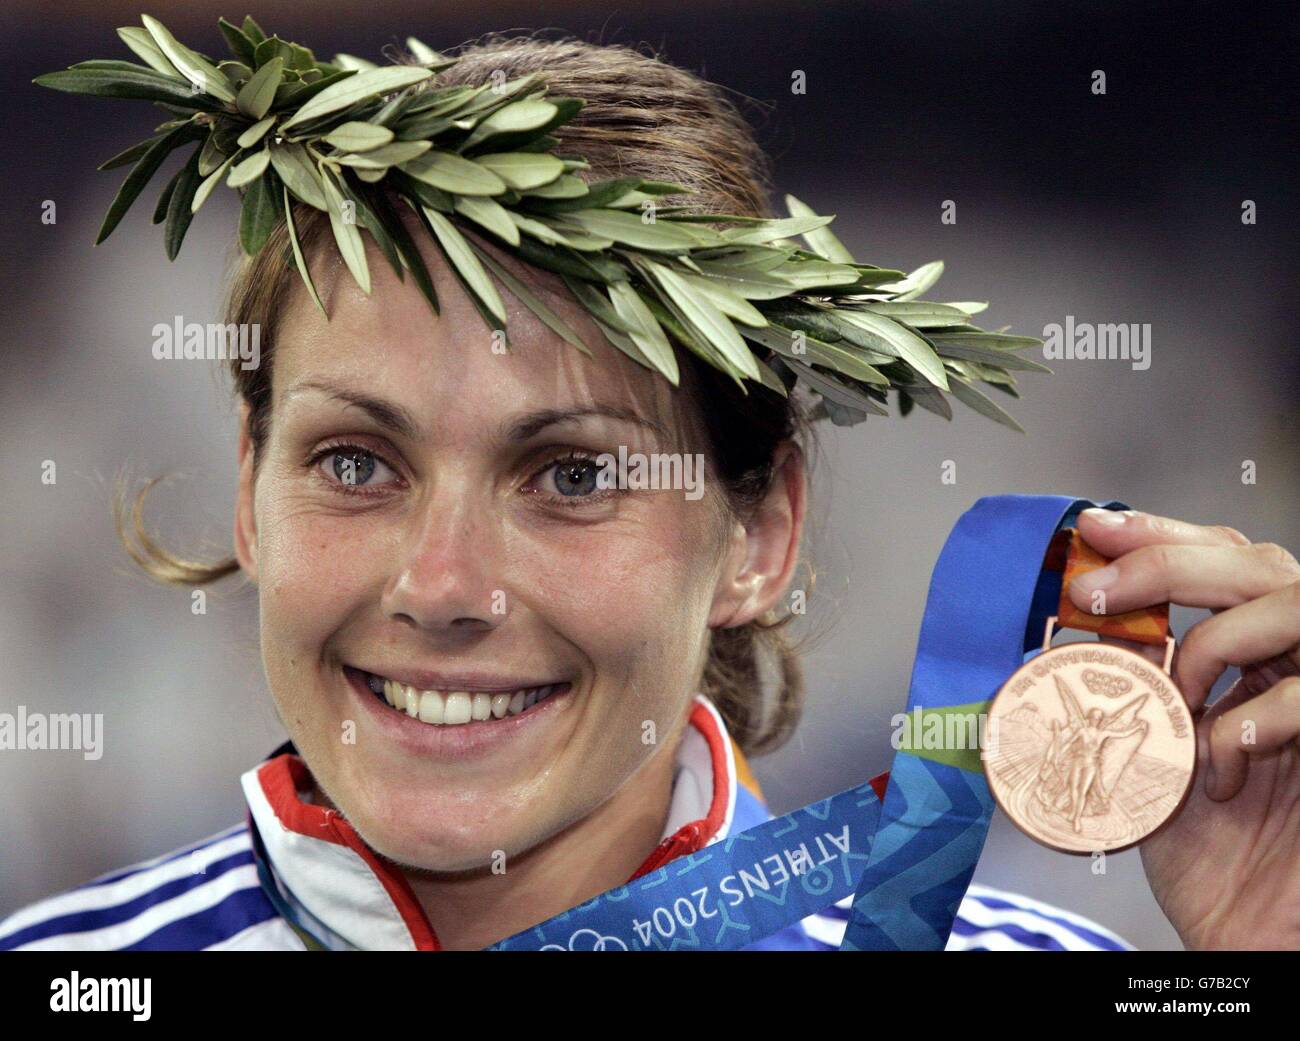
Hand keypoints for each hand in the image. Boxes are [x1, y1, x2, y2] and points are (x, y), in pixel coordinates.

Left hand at [1068, 508, 1299, 950]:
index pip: (1224, 560)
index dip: (1163, 534)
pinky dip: (1253, 720)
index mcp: (1255, 660)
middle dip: (1173, 561)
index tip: (1095, 530)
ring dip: (1217, 641)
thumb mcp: (1145, 760)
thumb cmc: (1211, 857)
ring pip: (1297, 604)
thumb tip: (1053, 639)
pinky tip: (1220, 764)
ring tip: (1178, 696)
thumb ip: (1120, 695)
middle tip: (1100, 588)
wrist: (1255, 936)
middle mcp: (1298, 667)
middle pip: (1263, 564)